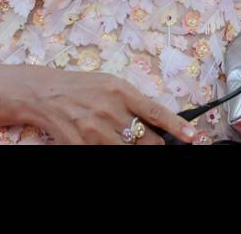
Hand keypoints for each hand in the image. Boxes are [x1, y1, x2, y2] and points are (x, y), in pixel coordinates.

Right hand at [21, 68, 205, 144]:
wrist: (45, 92)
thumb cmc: (81, 86)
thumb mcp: (111, 84)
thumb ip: (134, 101)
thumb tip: (157, 121)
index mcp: (121, 91)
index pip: (157, 112)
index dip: (178, 127)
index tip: (195, 137)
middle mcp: (110, 110)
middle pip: (146, 140)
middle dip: (153, 144)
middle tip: (150, 141)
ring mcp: (94, 130)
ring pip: (127, 151)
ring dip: (131, 149)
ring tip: (122, 139)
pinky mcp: (79, 144)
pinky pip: (102, 156)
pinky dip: (108, 152)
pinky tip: (105, 143)